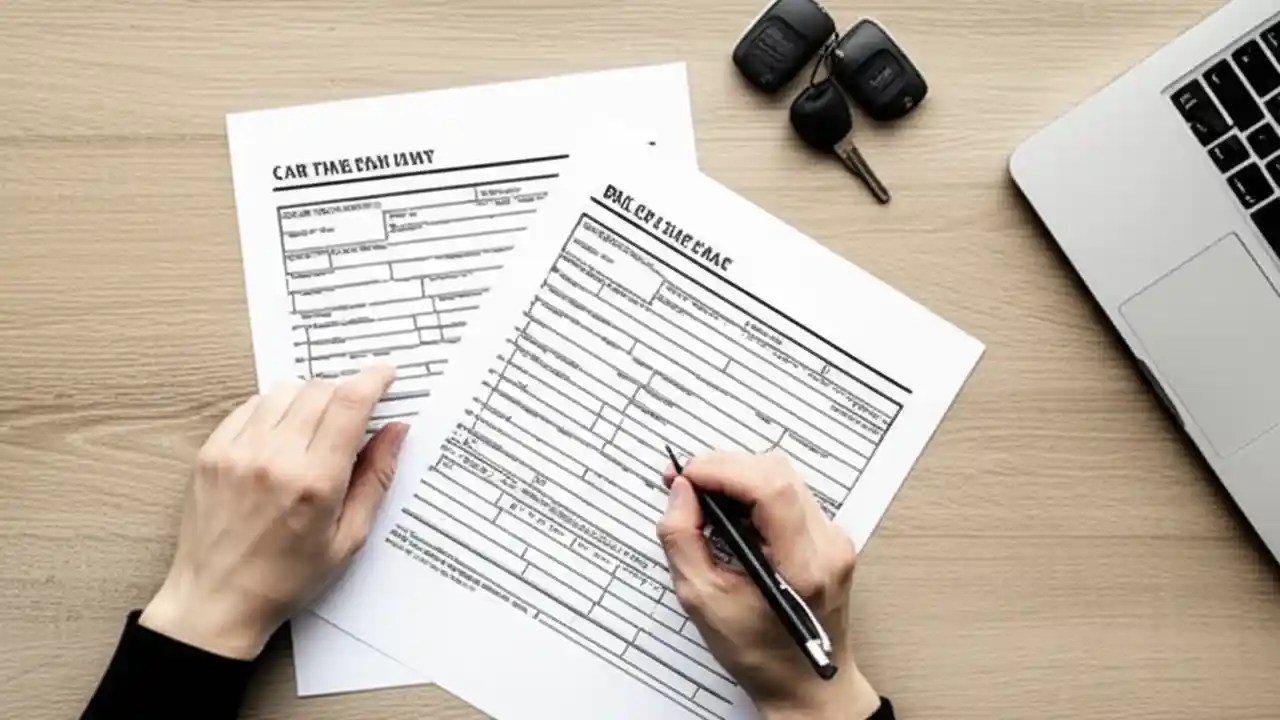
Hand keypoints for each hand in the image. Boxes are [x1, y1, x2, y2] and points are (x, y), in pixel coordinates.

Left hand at [140, 366, 408, 658]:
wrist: (216, 601)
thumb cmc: (286, 578)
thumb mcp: (348, 537)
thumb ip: (376, 478)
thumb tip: (397, 431)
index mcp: (315, 482)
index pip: (350, 404)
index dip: (373, 380)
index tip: (386, 374)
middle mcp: (274, 458)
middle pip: (320, 389)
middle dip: (345, 391)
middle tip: (354, 412)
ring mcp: (238, 452)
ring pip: (284, 390)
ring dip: (309, 397)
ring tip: (316, 426)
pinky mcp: (212, 452)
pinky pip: (250, 405)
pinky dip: (273, 409)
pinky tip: (281, 435)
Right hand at [658, 451, 880, 719]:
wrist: (805, 683)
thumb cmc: (760, 654)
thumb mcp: (703, 601)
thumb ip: (683, 540)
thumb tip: (680, 491)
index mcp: (802, 566)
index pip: (770, 488)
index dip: (722, 470)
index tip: (685, 476)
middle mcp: (827, 545)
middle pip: (776, 472)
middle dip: (723, 468)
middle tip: (683, 484)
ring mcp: (833, 539)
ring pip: (782, 477)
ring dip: (736, 477)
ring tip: (700, 496)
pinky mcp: (828, 537)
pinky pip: (788, 495)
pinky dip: (752, 492)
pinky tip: (727, 511)